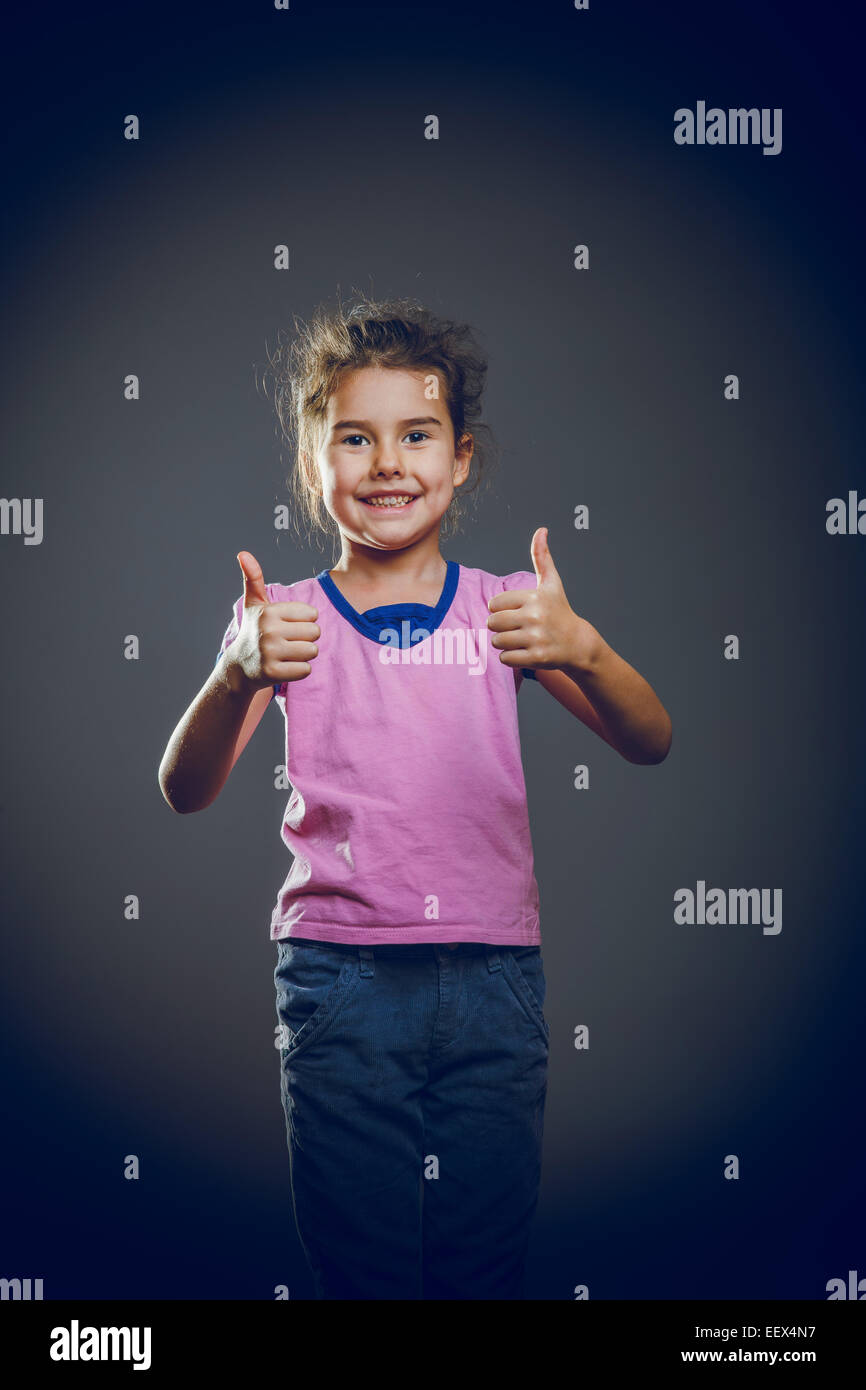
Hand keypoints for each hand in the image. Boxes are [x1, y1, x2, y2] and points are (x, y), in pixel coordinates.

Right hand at [228, 551, 319, 690]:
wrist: (239, 666)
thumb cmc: (254, 630)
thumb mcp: (254, 603)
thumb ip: (253, 577)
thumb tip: (243, 553)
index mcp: (269, 611)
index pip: (312, 614)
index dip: (304, 620)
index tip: (286, 625)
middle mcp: (268, 631)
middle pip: (315, 632)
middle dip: (306, 638)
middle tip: (287, 641)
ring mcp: (270, 653)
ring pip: (312, 651)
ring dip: (304, 654)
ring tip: (286, 653)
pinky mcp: (272, 673)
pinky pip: (306, 669)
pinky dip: (299, 670)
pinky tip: (284, 666)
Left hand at [487, 528, 599, 671]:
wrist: (578, 644)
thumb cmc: (560, 611)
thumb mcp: (552, 583)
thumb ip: (542, 557)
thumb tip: (541, 530)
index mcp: (534, 597)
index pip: (494, 604)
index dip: (500, 610)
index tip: (515, 612)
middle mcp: (535, 617)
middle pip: (492, 623)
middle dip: (500, 627)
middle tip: (516, 628)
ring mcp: (536, 638)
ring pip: (497, 642)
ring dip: (505, 644)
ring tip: (521, 640)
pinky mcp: (536, 658)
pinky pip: (505, 659)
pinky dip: (510, 658)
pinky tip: (524, 652)